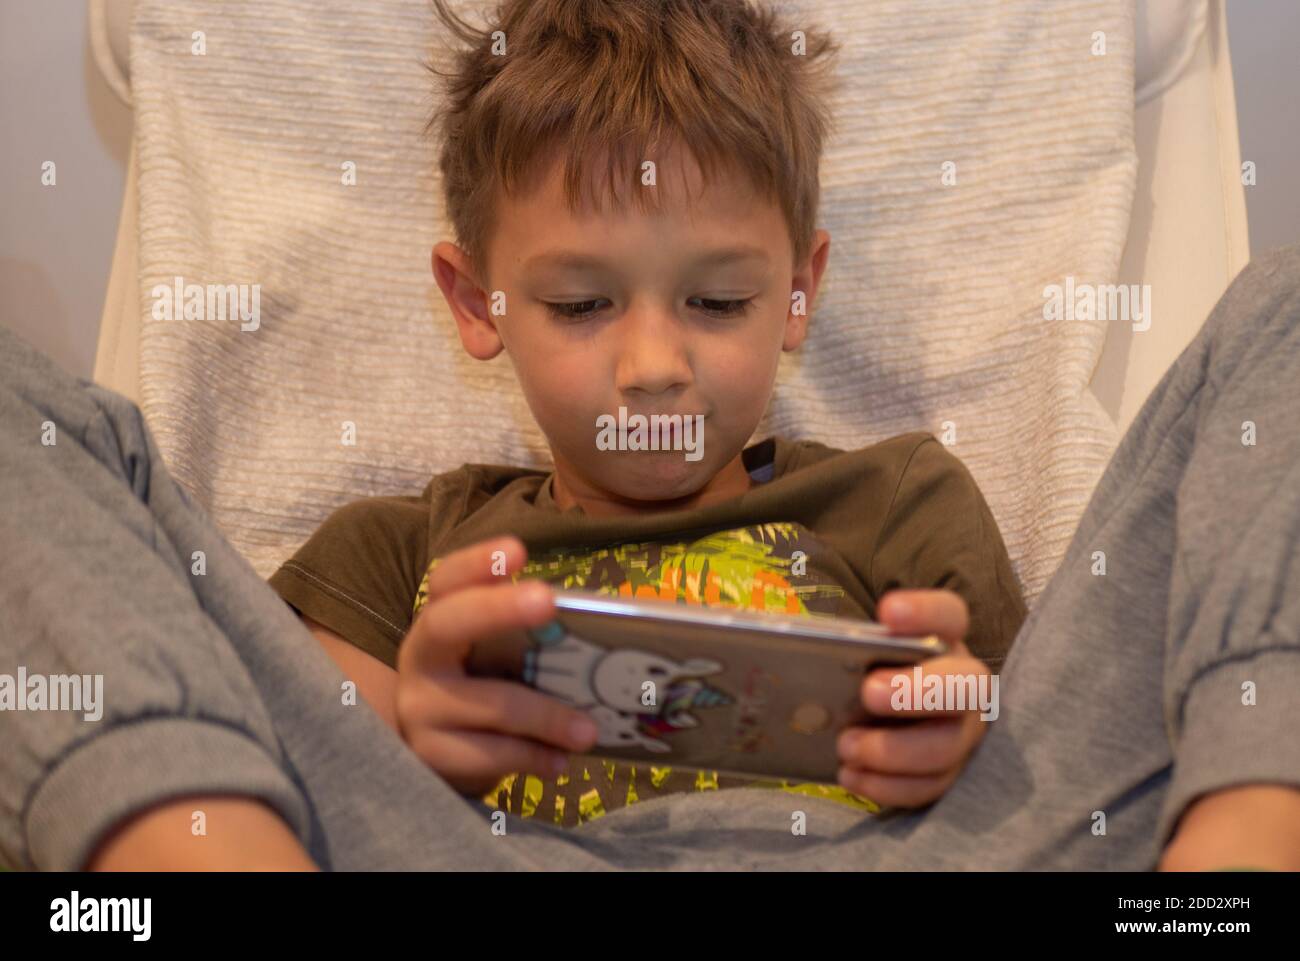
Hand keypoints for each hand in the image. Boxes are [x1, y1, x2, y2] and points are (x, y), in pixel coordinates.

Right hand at [394, 535, 597, 795]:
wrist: (439, 758)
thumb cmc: (482, 691)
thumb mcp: (494, 659)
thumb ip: (526, 640)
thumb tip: (600, 629)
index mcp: (440, 621)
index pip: (447, 580)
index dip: (477, 562)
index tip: (518, 550)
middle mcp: (420, 658)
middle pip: (448, 622)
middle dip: (497, 608)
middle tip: (547, 600)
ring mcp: (419, 708)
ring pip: (491, 704)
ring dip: (548, 716)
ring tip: (589, 730)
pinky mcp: (431, 756)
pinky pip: (492, 754)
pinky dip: (534, 757)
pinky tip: (560, 760)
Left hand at [835, 589, 990, 807]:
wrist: (877, 722)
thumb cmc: (862, 676)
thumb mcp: (855, 654)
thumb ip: (840, 646)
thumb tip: (790, 643)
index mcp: (941, 639)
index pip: (949, 615)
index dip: (925, 612)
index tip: (887, 611)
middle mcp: (963, 684)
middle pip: (965, 685)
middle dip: (916, 691)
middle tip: (868, 692)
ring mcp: (962, 732)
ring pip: (947, 746)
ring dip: (894, 750)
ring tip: (846, 745)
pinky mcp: (949, 773)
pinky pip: (930, 787)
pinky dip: (888, 785)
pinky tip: (851, 774)